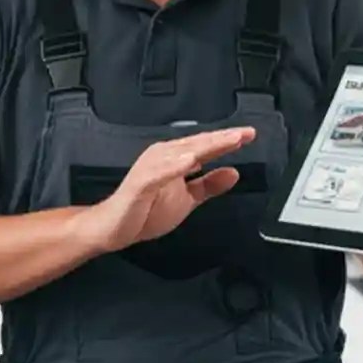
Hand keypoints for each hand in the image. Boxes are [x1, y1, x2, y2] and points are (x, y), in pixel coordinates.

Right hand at [81, 127, 255, 253]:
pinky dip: (175, 166)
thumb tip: (234, 173)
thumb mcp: (187, 199)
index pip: (205, 147)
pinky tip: (190, 162)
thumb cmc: (145, 210)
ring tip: (225, 141)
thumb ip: (209, 185)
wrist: (113, 228)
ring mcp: (151, 168)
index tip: (249, 135)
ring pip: (182, 154)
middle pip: (197, 145)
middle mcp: (163, 157)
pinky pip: (159, 173)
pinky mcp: (141, 183)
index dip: (227, 140)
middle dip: (222, 138)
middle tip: (244, 134)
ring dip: (204, 147)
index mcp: (174, 159)